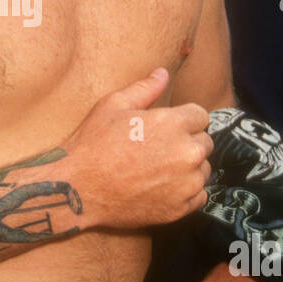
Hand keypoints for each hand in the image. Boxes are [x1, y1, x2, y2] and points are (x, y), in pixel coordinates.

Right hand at [64, 67, 212, 228]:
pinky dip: (185, 192)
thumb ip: (145, 88)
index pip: (200, 116)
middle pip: (205, 142)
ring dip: (188, 168)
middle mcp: (187, 153)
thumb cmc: (93, 144)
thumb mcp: (113, 105)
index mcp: (174, 123)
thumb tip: (163, 73)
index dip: (183, 119)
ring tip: (159, 169)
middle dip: (187, 142)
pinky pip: (199, 195)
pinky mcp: (180, 208)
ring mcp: (186, 183)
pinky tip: (162, 187)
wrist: (78, 189)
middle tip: (159, 149)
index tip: (166, 128)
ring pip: (203, 170)